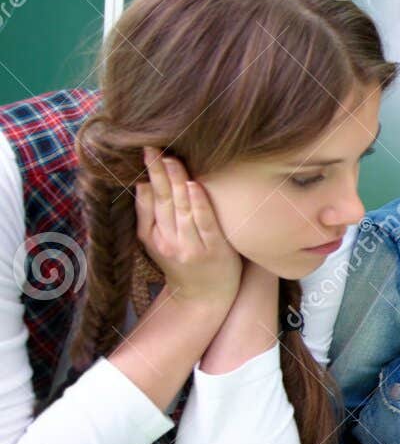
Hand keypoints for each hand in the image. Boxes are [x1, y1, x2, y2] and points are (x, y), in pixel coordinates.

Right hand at [135, 147, 240, 308]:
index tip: (146, 151)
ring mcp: (190, 246)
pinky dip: (198, 203)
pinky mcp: (213, 251)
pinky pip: (204, 223)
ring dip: (176, 183)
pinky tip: (194, 185)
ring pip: (181, 209)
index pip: (147, 201)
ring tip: (171, 159)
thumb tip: (142, 182)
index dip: (147, 175)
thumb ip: (149, 215)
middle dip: (158, 173)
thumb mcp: (157, 242)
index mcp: (152, 236)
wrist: (204, 297)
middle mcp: (168, 241)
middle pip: (162, 201)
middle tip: (155, 147)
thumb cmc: (183, 261)